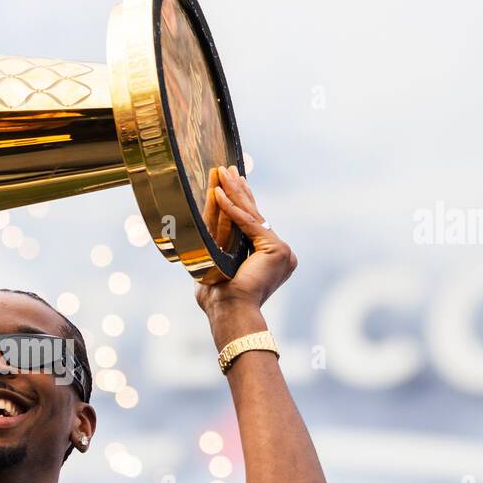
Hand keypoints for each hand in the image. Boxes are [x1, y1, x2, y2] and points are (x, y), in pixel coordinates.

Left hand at [195, 166, 296, 318]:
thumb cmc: (220, 300)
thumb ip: (216, 253)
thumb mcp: (217, 269)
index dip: (240, 202)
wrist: (231, 312)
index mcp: (270, 259)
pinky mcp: (276, 249)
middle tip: (228, 169)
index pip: (253, 224)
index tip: (231, 183)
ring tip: (222, 172)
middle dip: (239, 190)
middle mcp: (281, 253)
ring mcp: (282, 251)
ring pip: (252, 216)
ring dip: (235, 192)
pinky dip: (231, 209)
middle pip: (255, 215)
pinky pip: (249, 224)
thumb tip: (200, 241)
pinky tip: (218, 192)